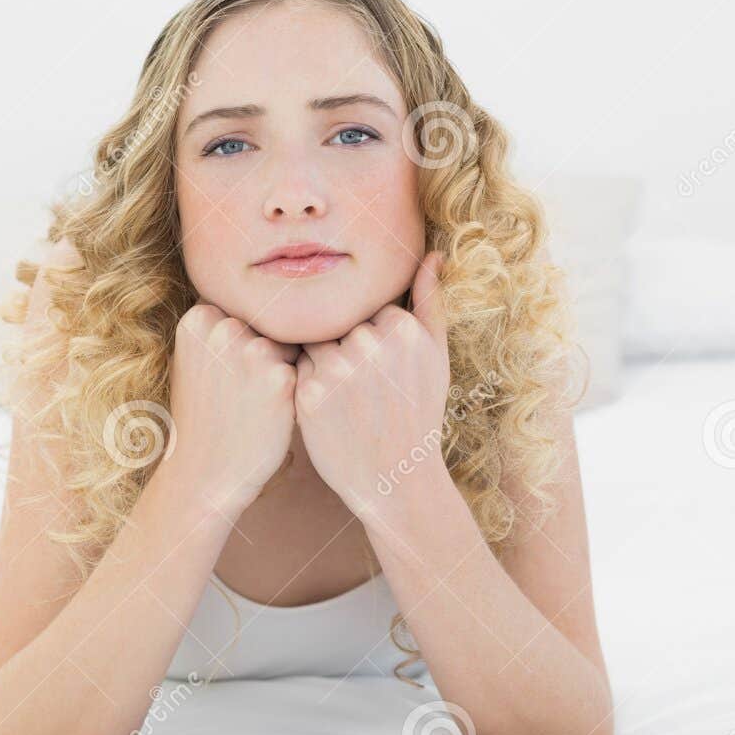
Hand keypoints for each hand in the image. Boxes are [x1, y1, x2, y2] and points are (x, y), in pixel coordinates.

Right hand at [157, 303, 300, 520]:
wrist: (206, 472)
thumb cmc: (206, 414)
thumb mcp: (196, 359)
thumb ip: (221, 325)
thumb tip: (266, 296)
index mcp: (199, 317)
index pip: (247, 311)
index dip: (242, 343)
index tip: (224, 373)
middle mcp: (223, 327)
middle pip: (270, 325)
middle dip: (265, 353)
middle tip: (240, 392)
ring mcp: (252, 351)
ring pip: (289, 347)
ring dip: (282, 371)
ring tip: (254, 403)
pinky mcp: (280, 378)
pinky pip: (303, 371)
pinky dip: (294, 391)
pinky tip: (269, 413)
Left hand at [294, 251, 451, 520]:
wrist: (398, 478)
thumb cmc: (419, 413)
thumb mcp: (437, 356)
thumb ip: (431, 301)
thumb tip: (434, 256)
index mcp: (400, 328)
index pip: (367, 311)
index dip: (371, 340)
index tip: (384, 372)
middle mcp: (368, 344)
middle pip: (339, 325)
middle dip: (346, 350)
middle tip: (365, 390)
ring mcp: (336, 369)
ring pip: (315, 343)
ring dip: (325, 365)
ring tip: (349, 400)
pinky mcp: (308, 395)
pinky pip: (297, 369)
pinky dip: (309, 384)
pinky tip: (331, 409)